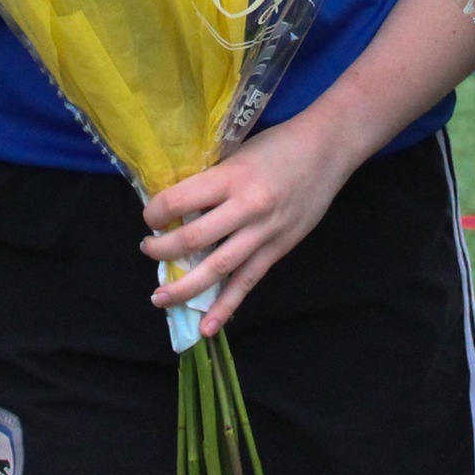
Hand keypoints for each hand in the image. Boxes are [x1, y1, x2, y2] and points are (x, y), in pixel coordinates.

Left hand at [139, 116, 363, 337]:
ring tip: (160, 298)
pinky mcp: (278, 250)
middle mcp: (246, 208)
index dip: (155, 213)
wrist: (326, 151)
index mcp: (231, 178)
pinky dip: (225, 308)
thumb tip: (178, 207)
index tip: (149, 217)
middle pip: (193, 239)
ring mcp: (263, 233)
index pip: (180, 201)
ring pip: (217, 268)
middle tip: (148, 250)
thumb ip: (212, 181)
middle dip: (162, 250)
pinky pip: (246, 283)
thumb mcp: (237, 154)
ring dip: (184, 287)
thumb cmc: (278, 145)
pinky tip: (206, 328)